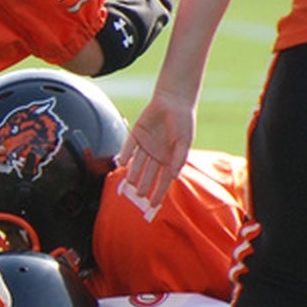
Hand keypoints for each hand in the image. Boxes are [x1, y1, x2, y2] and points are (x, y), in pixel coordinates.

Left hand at [118, 90, 194, 212]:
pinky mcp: (135, 135)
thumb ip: (178, 159)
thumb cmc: (183, 122)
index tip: (154, 205)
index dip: (158, 192)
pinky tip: (122, 164)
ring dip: (134, 174)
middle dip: (144, 187)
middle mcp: (156, 155)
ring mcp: (145, 145)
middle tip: (139, 199)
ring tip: (130, 184)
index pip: (162, 180)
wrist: (173, 101)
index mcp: (169, 159)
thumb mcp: (184, 142)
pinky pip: (128, 147)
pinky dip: (125, 155)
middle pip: (148, 175)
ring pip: (137, 164)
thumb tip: (173, 177)